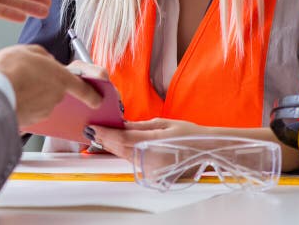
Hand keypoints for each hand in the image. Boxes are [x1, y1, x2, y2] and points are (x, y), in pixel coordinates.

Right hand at [0, 44, 102, 126]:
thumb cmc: (10, 70)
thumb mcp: (27, 50)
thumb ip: (42, 56)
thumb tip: (45, 61)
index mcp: (61, 77)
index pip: (85, 88)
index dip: (93, 94)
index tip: (100, 99)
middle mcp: (57, 96)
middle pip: (58, 90)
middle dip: (48, 84)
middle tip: (31, 75)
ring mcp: (44, 110)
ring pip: (44, 100)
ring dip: (35, 93)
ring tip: (18, 83)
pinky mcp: (32, 120)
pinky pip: (32, 109)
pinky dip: (26, 103)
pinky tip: (14, 94)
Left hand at [89, 118, 205, 159]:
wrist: (207, 150)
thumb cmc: (188, 134)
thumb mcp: (163, 124)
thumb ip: (138, 126)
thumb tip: (120, 124)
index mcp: (153, 143)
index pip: (121, 139)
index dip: (105, 133)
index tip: (92, 127)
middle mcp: (150, 159)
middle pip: (120, 149)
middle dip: (105, 139)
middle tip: (92, 130)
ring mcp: (152, 169)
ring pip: (125, 156)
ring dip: (112, 146)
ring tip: (101, 136)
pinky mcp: (154, 175)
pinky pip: (134, 162)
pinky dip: (124, 153)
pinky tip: (118, 146)